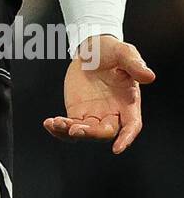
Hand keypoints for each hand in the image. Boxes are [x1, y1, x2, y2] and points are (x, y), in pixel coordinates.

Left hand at [44, 35, 154, 154]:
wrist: (92, 49)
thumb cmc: (112, 52)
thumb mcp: (125, 53)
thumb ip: (135, 65)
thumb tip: (149, 76)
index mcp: (128, 103)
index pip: (131, 126)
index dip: (126, 138)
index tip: (118, 148)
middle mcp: (112, 113)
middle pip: (104, 132)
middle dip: (90, 134)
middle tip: (75, 129)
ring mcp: (94, 115)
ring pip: (85, 132)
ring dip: (71, 132)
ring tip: (56, 123)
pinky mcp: (77, 112)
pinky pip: (69, 126)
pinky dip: (59, 129)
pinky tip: (49, 123)